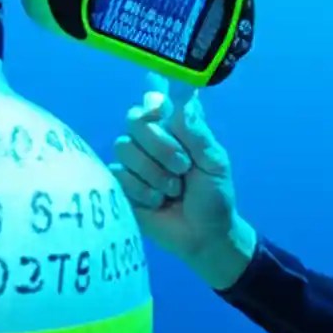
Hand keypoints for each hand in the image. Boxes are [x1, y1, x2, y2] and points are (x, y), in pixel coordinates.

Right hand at [109, 73, 255, 288]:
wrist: (204, 236)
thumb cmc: (214, 196)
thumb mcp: (214, 162)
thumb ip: (196, 132)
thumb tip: (184, 96)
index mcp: (175, 129)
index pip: (153, 100)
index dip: (153, 103)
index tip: (160, 112)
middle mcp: (150, 140)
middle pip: (134, 120)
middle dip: (160, 146)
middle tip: (183, 167)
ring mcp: (133, 163)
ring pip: (124, 148)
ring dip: (154, 173)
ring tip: (173, 190)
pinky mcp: (121, 186)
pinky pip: (118, 174)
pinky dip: (142, 190)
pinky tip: (157, 202)